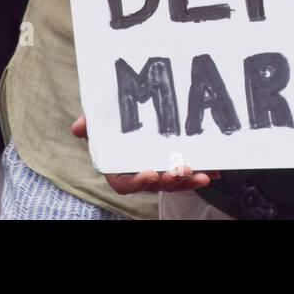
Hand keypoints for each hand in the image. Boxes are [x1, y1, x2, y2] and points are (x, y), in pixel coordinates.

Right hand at [70, 115, 219, 193]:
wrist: (128, 109)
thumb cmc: (111, 117)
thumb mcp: (99, 117)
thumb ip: (91, 121)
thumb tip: (79, 127)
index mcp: (118, 167)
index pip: (124, 183)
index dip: (137, 182)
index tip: (151, 174)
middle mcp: (139, 171)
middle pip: (155, 185)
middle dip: (171, 181)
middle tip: (184, 171)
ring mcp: (159, 168)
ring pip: (174, 181)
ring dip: (189, 180)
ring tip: (204, 175)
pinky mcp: (175, 162)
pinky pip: (188, 171)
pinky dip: (202, 171)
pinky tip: (215, 170)